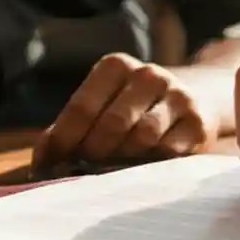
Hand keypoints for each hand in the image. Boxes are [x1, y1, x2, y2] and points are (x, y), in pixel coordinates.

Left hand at [32, 54, 219, 172]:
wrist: (193, 100)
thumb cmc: (130, 110)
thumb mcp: (99, 108)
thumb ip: (66, 131)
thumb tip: (40, 164)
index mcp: (116, 66)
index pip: (82, 107)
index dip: (64, 141)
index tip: (49, 167)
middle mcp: (148, 74)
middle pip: (112, 123)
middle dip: (93, 154)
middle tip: (84, 173)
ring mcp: (178, 95)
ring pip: (143, 136)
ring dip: (123, 161)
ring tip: (111, 173)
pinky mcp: (199, 122)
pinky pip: (170, 152)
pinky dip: (151, 166)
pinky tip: (142, 171)